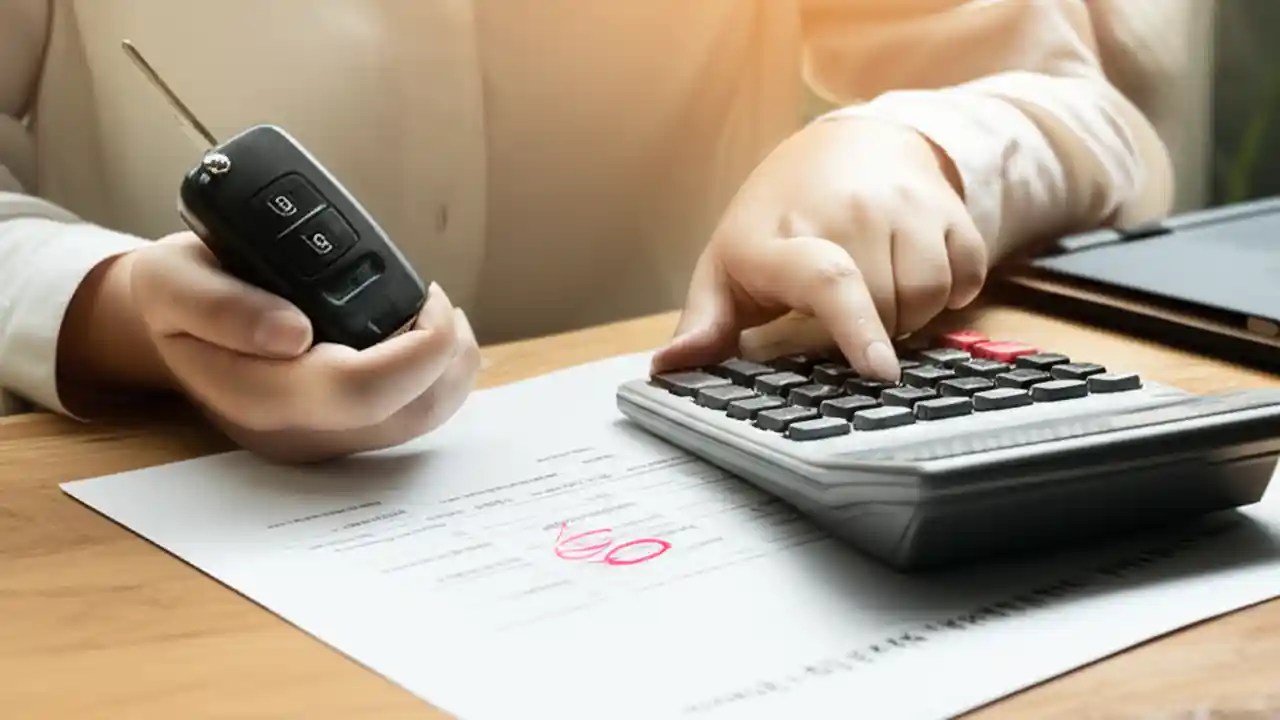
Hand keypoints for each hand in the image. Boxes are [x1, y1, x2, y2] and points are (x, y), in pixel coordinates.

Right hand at [69, 232, 479, 462]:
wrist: (169, 320)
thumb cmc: (177, 290)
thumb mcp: (173, 279)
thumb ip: (221, 307)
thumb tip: (292, 333)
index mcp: (253, 393)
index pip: (360, 392)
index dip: (416, 348)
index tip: (427, 295)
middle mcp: (294, 429)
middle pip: (407, 414)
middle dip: (447, 356)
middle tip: (437, 300)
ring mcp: (320, 437)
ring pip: (419, 420)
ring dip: (449, 368)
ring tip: (436, 314)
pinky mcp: (341, 431)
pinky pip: (408, 414)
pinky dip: (433, 375)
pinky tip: (422, 336)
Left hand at [652, 116, 988, 380]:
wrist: (846, 142)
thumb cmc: (777, 220)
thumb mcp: (728, 266)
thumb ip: (704, 324)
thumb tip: (666, 368)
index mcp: (782, 234)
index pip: (827, 279)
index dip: (856, 328)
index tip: (877, 372)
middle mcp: (848, 210)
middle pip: (884, 305)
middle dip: (869, 334)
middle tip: (841, 319)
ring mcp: (904, 203)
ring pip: (929, 295)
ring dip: (910, 317)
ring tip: (877, 300)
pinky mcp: (950, 205)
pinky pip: (967, 277)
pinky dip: (951, 293)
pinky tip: (915, 277)